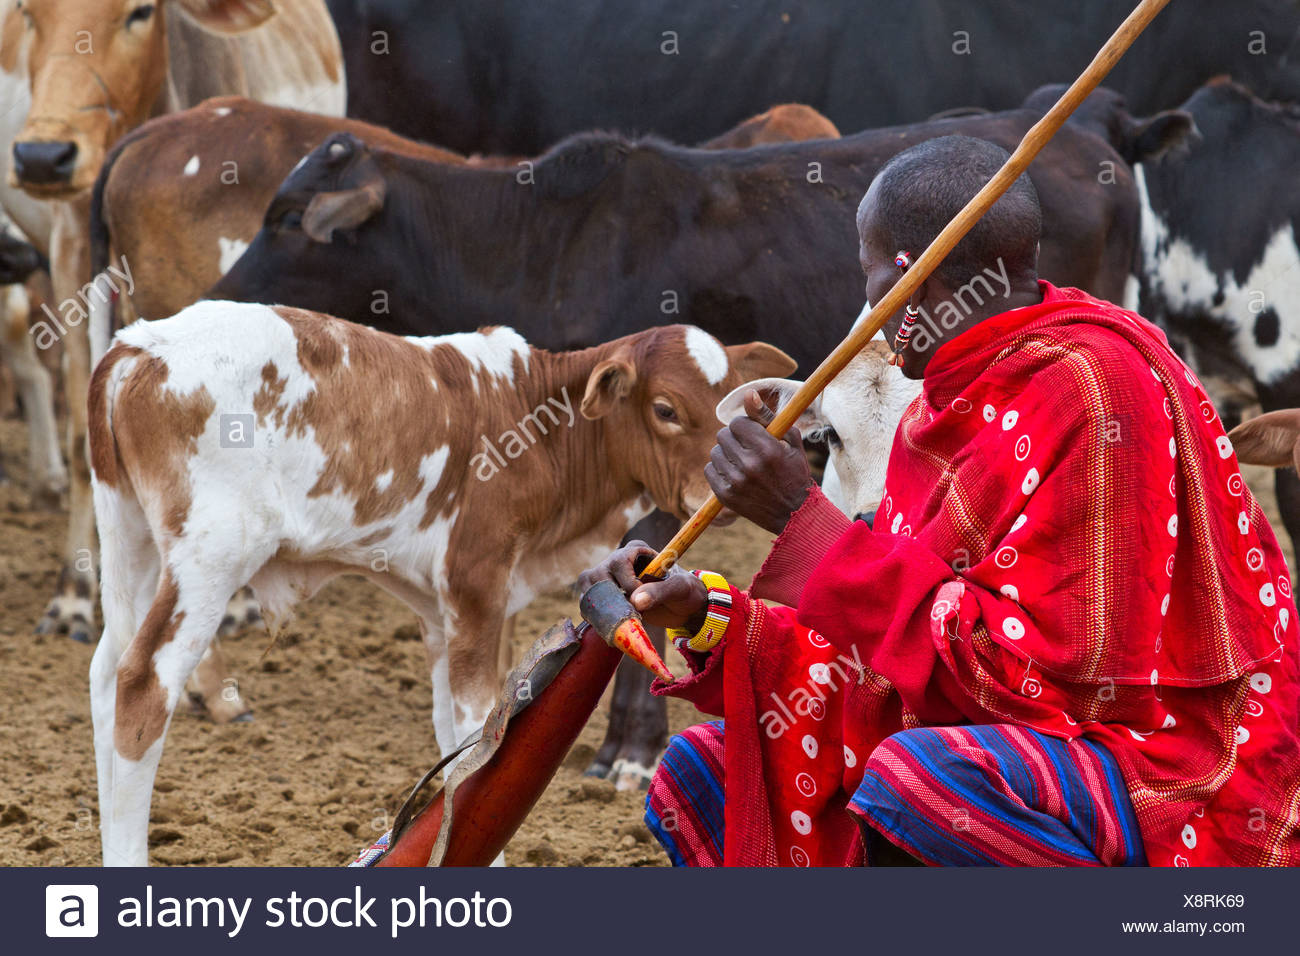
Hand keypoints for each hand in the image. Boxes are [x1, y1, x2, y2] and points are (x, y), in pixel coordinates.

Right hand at [576, 541, 707, 629]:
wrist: (684, 607)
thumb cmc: (684, 590)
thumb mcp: (678, 588)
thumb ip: (660, 591)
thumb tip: (636, 602)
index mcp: (635, 550)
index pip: (619, 564)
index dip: (628, 586)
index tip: (643, 602)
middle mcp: (617, 560)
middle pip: (597, 576)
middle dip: (611, 600)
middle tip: (630, 614)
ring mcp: (608, 578)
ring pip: (589, 589)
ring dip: (600, 608)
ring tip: (621, 620)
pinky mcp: (605, 596)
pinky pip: (589, 603)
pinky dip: (596, 617)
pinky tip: (611, 625)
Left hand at [704, 389, 812, 534]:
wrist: (794, 514)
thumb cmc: (795, 472)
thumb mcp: (790, 441)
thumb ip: (767, 416)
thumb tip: (748, 394)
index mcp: (767, 449)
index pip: (737, 423)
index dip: (744, 426)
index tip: (752, 434)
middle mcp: (749, 465)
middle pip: (723, 436)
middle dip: (734, 438)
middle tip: (747, 448)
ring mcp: (736, 482)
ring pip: (715, 453)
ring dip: (726, 454)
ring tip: (742, 462)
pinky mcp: (726, 496)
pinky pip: (710, 470)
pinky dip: (719, 469)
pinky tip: (734, 474)